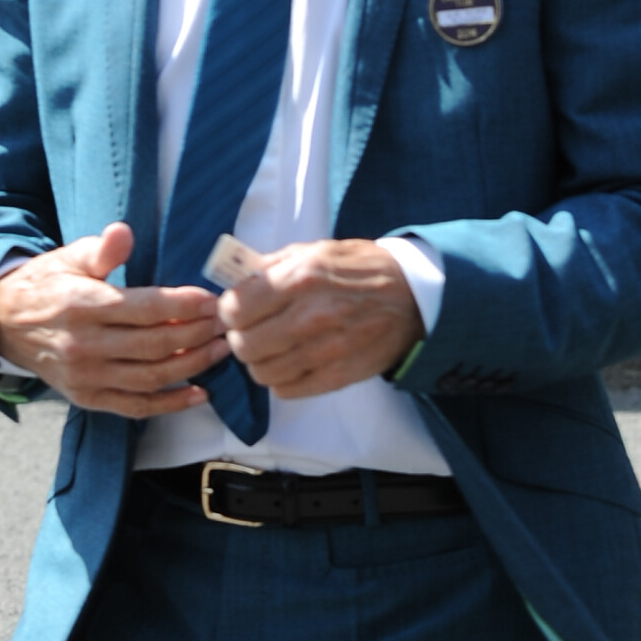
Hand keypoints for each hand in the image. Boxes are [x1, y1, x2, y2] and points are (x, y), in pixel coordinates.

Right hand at [0, 222, 228, 415]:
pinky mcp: (88, 398)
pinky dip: (170, 404)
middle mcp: (84, 345)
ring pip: (150, 377)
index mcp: (82, 304)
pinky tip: (199, 393)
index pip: (144, 308)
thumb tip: (123, 232)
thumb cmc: (48, 283)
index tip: (212, 299)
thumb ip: (101, 248)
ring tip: (221, 349)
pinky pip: (135, 406)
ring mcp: (86, 377)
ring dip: (192, 366)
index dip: (183, 306)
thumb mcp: (69, 256)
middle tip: (227, 322)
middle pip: (154, 345)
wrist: (5, 322)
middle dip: (197, 334)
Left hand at [218, 239, 423, 398]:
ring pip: (262, 372)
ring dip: (259, 360)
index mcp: (302, 278)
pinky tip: (292, 360)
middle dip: (241, 337)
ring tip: (272, 346)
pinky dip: (281, 378)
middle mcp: (311, 316)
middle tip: (252, 329)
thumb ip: (272, 267)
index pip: (237, 308)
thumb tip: (236, 284)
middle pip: (245, 345)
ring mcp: (326, 351)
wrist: (411, 296)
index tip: (237, 309)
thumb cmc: (359, 268)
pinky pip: (287, 389)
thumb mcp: (314, 251)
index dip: (229, 310)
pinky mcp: (338, 376)